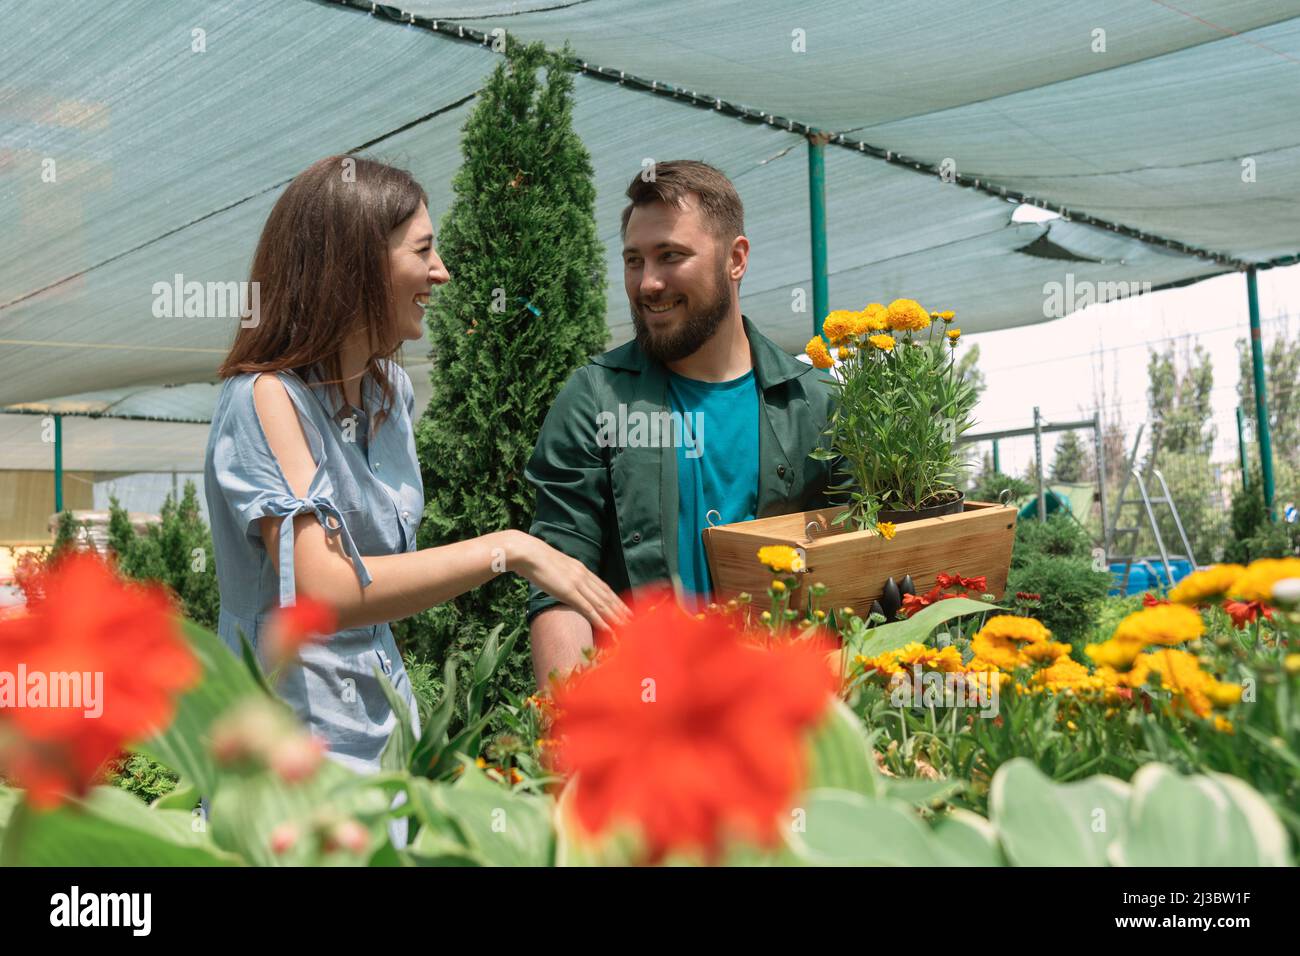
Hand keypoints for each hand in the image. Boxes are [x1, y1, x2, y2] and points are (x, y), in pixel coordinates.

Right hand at [511, 533, 631, 631]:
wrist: (528, 553)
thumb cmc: (536, 560)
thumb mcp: (557, 567)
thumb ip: (565, 576)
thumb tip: (567, 584)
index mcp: (582, 569)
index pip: (604, 587)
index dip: (616, 599)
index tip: (625, 608)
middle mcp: (584, 576)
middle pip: (607, 596)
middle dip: (621, 609)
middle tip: (634, 620)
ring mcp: (578, 584)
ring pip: (602, 604)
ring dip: (615, 617)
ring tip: (626, 627)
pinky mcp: (569, 592)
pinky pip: (588, 609)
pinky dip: (600, 620)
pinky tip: (608, 628)